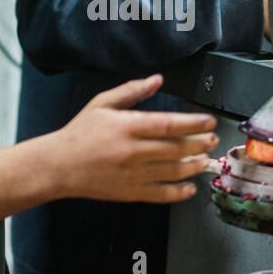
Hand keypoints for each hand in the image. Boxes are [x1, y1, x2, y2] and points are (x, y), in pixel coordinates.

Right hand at [51, 75, 216, 202]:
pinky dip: (179, 193)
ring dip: (194, 166)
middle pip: (176, 148)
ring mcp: (133, 175)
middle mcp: (133, 151)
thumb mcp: (102, 103)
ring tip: (206, 160)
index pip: (169, 124)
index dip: (194, 123)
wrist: (59, 166)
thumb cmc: (80, 132)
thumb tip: (157, 79)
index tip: (209, 121)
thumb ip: (132, 91)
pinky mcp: (130, 193)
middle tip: (213, 139)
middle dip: (199, 144)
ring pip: (173, 171)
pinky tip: (190, 187)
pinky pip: (161, 195)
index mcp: (128, 126)